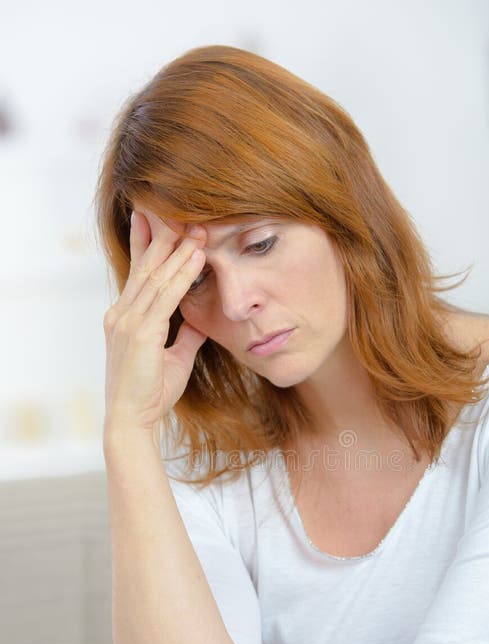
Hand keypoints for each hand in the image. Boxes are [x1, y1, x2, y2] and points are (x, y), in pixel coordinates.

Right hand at [103, 208, 208, 435]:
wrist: (131, 419)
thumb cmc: (150, 393)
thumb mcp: (174, 358)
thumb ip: (185, 337)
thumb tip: (200, 322)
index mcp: (125, 317)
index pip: (138, 272)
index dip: (147, 244)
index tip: (156, 218)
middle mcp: (122, 313)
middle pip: (145, 266)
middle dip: (166, 238)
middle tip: (185, 212)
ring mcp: (128, 321)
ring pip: (156, 275)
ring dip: (179, 250)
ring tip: (198, 227)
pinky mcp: (140, 333)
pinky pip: (165, 296)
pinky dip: (181, 275)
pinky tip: (196, 257)